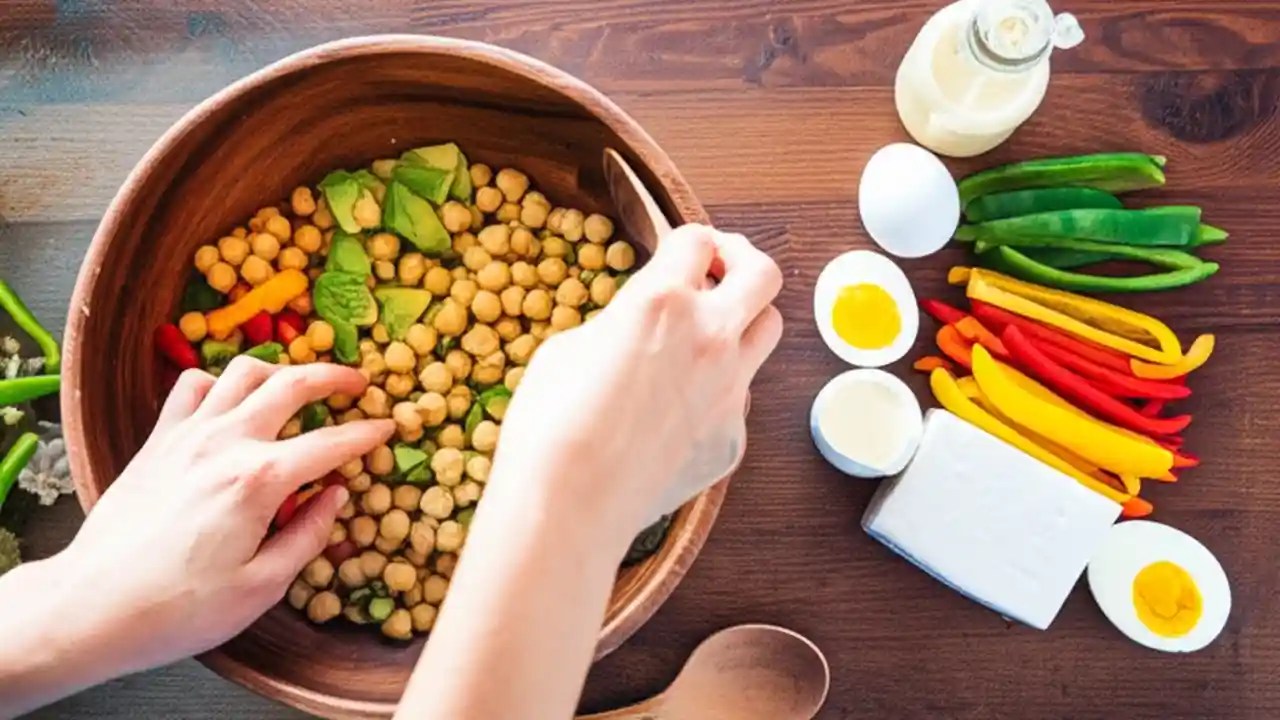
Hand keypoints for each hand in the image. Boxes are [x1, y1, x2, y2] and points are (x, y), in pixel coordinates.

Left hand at [56, 359, 393, 672]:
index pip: (331, 444)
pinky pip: (191, 387)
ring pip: (242, 372)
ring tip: (298, 386)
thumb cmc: (182, 608)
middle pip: (292, 384)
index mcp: (260, 480)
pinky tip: (231, 402)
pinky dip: (219, 383)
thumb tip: (337, 495)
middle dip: (334, 377)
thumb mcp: (263, 586)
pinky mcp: (157, 441)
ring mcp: (186, 435)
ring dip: (279, 371)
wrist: (95, 606)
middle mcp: (225, 443)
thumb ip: (308, 534)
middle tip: (358, 384)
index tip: (389, 426)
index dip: (367, 433)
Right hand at [491, 223, 782, 544]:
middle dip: (742, 261)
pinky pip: (739, 397)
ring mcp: (730, 389)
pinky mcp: (733, 436)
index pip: (699, 239)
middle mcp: (710, 337)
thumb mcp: (568, 347)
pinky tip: (679, 410)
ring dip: (743, 321)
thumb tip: (635, 325)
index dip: (689, 241)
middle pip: (763, 274)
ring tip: (707, 335)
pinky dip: (719, 390)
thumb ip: (618, 322)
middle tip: (718, 271)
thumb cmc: (551, 424)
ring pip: (767, 332)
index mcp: (662, 301)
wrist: (571, 504)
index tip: (682, 254)